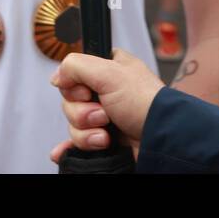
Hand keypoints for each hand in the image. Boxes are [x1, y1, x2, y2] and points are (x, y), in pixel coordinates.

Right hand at [49, 49, 163, 162]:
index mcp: (108, 70)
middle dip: (83, 113)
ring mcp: (104, 117)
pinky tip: (65, 151)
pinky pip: (77, 143)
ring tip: (107, 133)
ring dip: (86, 132)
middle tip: (104, 113)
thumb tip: (57, 75)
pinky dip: (72, 147)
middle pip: (71, 102)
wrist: (160, 138)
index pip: (73, 75)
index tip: (86, 91)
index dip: (75, 86)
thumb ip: (76, 65)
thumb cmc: (145, 102)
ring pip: (74, 124)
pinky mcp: (104, 138)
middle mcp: (105, 92)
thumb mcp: (109, 72)